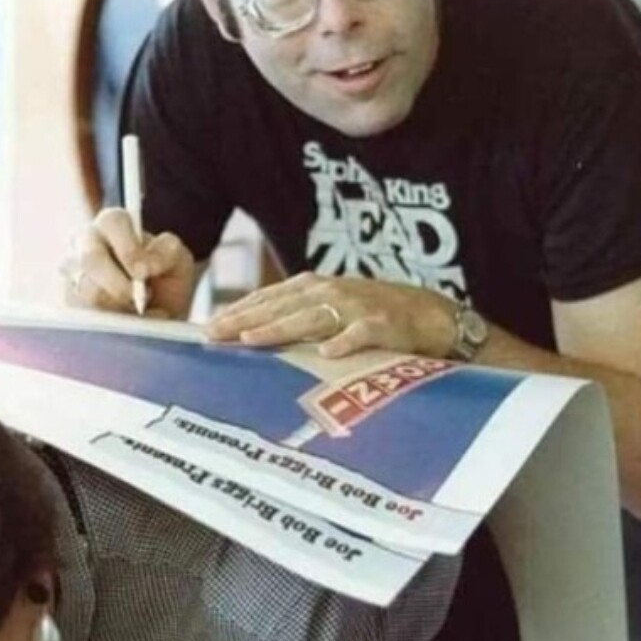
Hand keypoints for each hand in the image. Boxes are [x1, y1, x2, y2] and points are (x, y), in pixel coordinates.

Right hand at [61, 209, 197, 319]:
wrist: (157, 321)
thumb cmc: (165, 285)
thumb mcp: (178, 264)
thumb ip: (167, 253)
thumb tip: (144, 265)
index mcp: (114, 225)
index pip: (113, 222)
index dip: (128, 249)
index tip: (142, 274)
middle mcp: (85, 242)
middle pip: (90, 257)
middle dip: (117, 284)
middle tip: (137, 300)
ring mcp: (71, 272)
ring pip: (86, 290)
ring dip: (115, 307)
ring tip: (134, 313)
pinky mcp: (67, 303)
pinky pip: (82, 315)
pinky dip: (107, 324)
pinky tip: (120, 324)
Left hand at [204, 272, 457, 359]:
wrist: (433, 316)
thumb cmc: (375, 317)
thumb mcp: (333, 311)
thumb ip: (299, 318)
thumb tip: (251, 336)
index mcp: (315, 287)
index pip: (269, 298)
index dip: (238, 310)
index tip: (208, 327)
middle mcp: (331, 291)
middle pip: (281, 305)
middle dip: (245, 319)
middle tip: (213, 334)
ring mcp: (357, 308)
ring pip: (312, 317)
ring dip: (281, 328)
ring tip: (251, 341)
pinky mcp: (384, 325)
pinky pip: (361, 334)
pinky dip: (345, 342)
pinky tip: (327, 353)